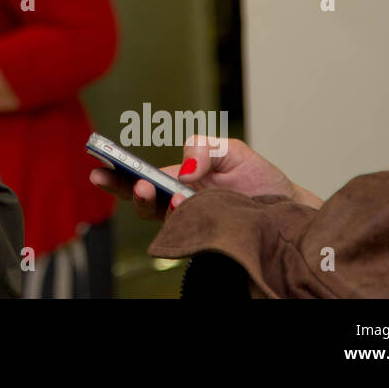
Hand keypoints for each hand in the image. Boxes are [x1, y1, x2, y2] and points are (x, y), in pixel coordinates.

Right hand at [89, 135, 311, 221]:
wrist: (290, 209)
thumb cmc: (259, 180)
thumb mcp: (231, 149)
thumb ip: (202, 148)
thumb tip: (184, 168)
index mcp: (177, 180)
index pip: (139, 176)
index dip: (116, 171)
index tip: (98, 162)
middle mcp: (177, 204)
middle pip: (140, 200)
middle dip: (124, 189)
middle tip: (122, 179)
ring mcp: (190, 224)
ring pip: (158, 219)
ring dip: (151, 204)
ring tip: (156, 190)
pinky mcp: (205, 240)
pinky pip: (184, 233)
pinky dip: (179, 219)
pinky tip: (183, 205)